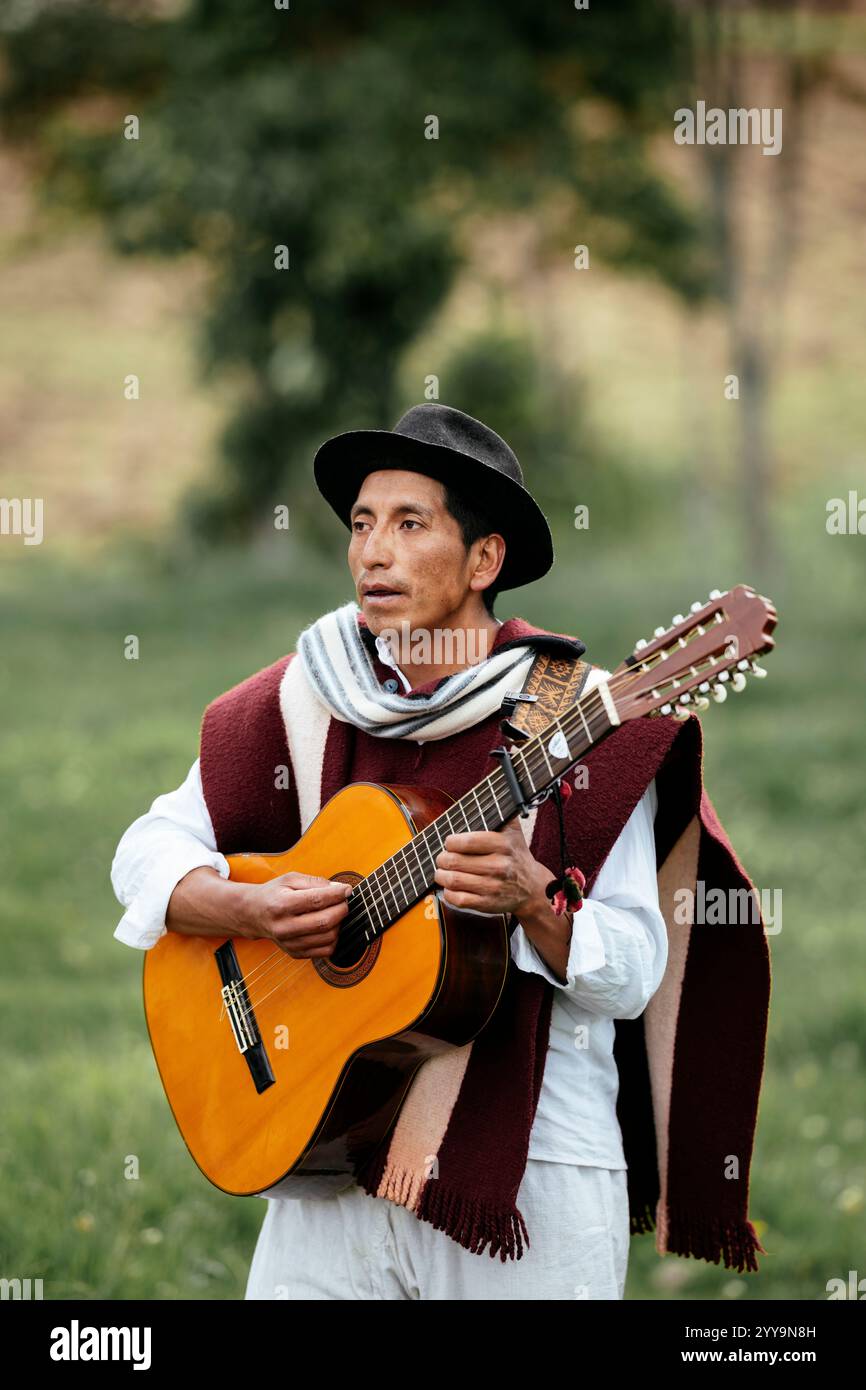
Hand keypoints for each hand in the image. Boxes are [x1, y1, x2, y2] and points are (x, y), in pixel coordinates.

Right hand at [242, 872, 351, 957]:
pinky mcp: (295, 953)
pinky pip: (326, 951)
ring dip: (339, 923)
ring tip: (334, 912)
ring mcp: (289, 943)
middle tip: (343, 901)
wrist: (253, 914)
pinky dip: (334, 938)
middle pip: (324, 921)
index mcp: (281, 905)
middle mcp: (284, 927)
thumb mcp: (290, 879)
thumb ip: (315, 882)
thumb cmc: (274, 894)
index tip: (347, 889)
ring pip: (328, 937)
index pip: (316, 900)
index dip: (337, 894)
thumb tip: (339, 890)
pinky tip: (329, 927)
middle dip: (341, 909)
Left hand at [433, 819, 551, 917]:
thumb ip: (501, 811)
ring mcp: (493, 887)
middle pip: (455, 861)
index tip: (450, 842)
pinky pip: (458, 899)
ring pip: (453, 881)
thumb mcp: (514, 831)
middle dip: (442, 858)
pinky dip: (448, 893)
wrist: (532, 888)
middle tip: (443, 857)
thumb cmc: (516, 855)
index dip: (451, 841)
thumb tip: (487, 791)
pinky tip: (450, 887)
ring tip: (442, 871)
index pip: (467, 842)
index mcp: (504, 845)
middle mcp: (500, 866)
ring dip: (441, 875)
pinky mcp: (487, 904)